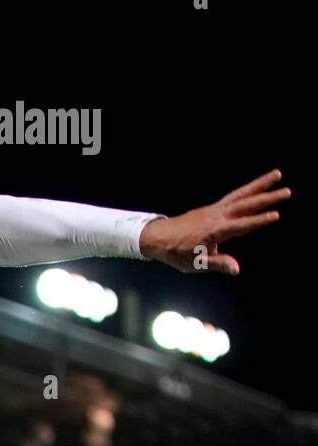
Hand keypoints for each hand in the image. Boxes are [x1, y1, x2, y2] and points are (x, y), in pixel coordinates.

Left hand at [139, 169, 288, 274]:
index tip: (275, 215)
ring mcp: (215, 209)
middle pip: (246, 205)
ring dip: (260, 184)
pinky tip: (257, 186)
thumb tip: (237, 269)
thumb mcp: (196, 263)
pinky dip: (247, 189)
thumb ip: (219, 264)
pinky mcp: (213, 207)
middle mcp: (217, 216)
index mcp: (215, 231)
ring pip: (241, 194)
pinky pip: (234, 196)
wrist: (159, 237)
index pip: (242, 225)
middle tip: (287, 192)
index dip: (258, 221)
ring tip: (278, 174)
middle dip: (267, 198)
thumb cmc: (177, 253)